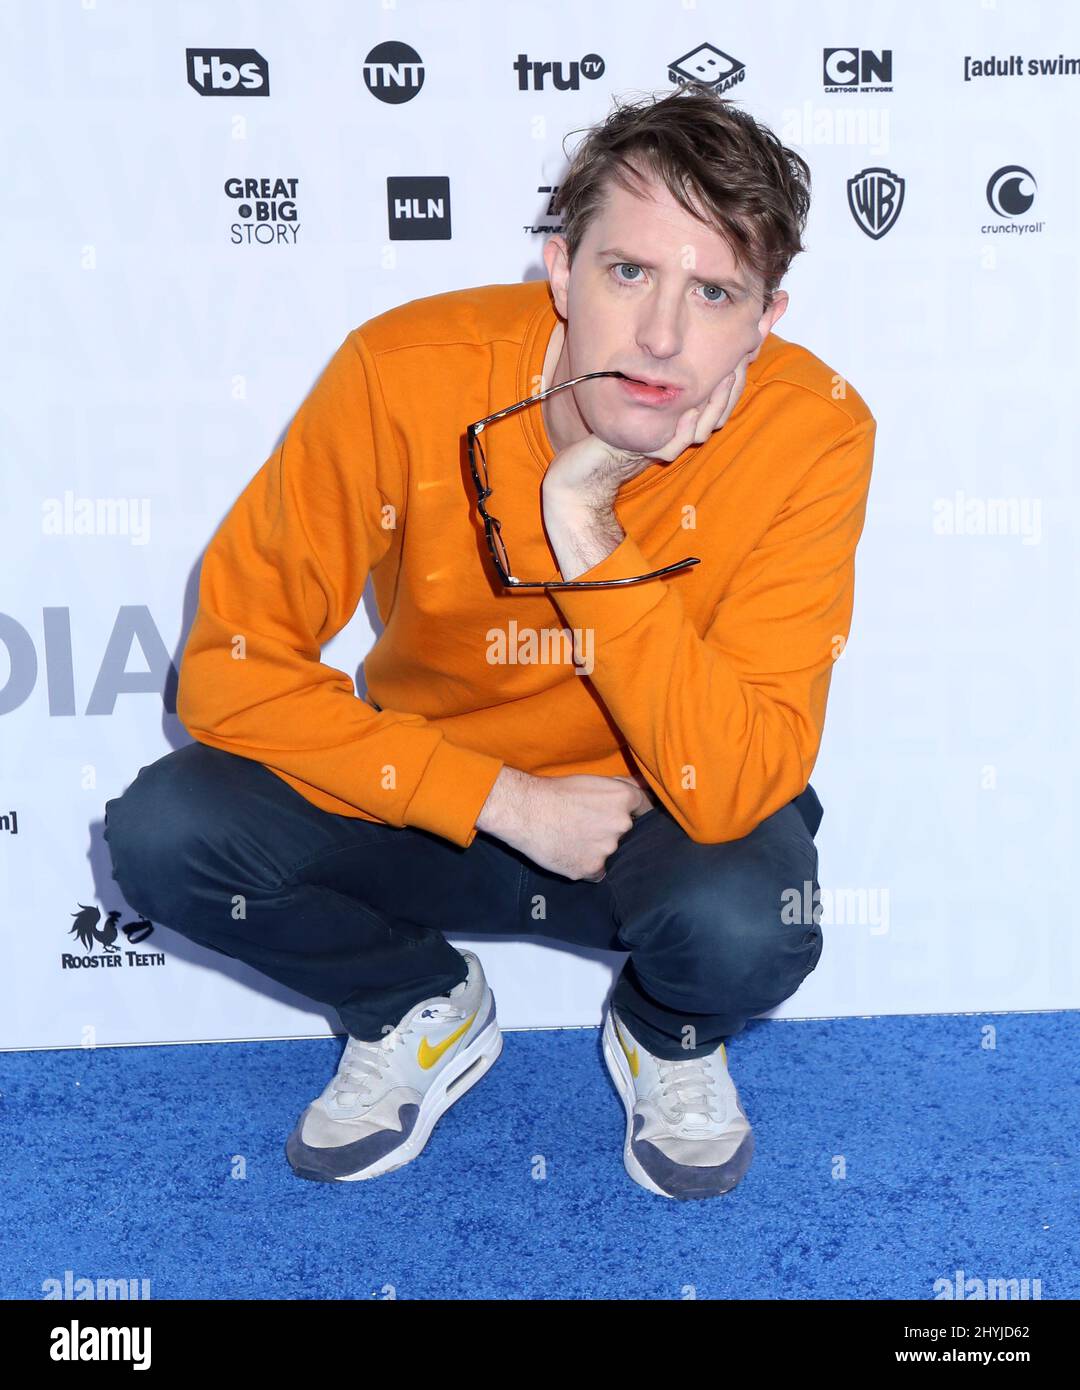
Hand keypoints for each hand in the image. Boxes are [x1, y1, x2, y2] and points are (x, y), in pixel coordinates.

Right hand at [476, 768, 652, 880]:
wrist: (525, 811)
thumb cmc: (554, 791)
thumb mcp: (592, 780)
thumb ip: (620, 787)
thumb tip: (643, 788)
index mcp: (623, 799)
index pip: (642, 807)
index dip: (630, 811)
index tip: (617, 814)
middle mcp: (621, 824)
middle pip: (624, 832)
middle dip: (608, 830)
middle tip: (583, 824)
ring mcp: (607, 849)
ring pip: (608, 852)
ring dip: (595, 848)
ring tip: (571, 838)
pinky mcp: (591, 868)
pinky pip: (596, 871)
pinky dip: (585, 865)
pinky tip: (569, 853)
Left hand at [542, 342, 758, 501]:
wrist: (578, 466)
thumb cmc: (598, 413)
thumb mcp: (627, 369)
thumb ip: (652, 344)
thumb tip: (686, 320)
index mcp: (681, 408)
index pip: (720, 390)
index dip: (736, 367)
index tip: (751, 337)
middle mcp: (678, 428)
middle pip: (719, 407)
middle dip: (733, 381)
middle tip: (744, 354)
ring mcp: (666, 442)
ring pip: (704, 427)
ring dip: (715, 403)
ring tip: (722, 378)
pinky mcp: (651, 454)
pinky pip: (676, 444)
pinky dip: (685, 428)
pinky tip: (688, 412)